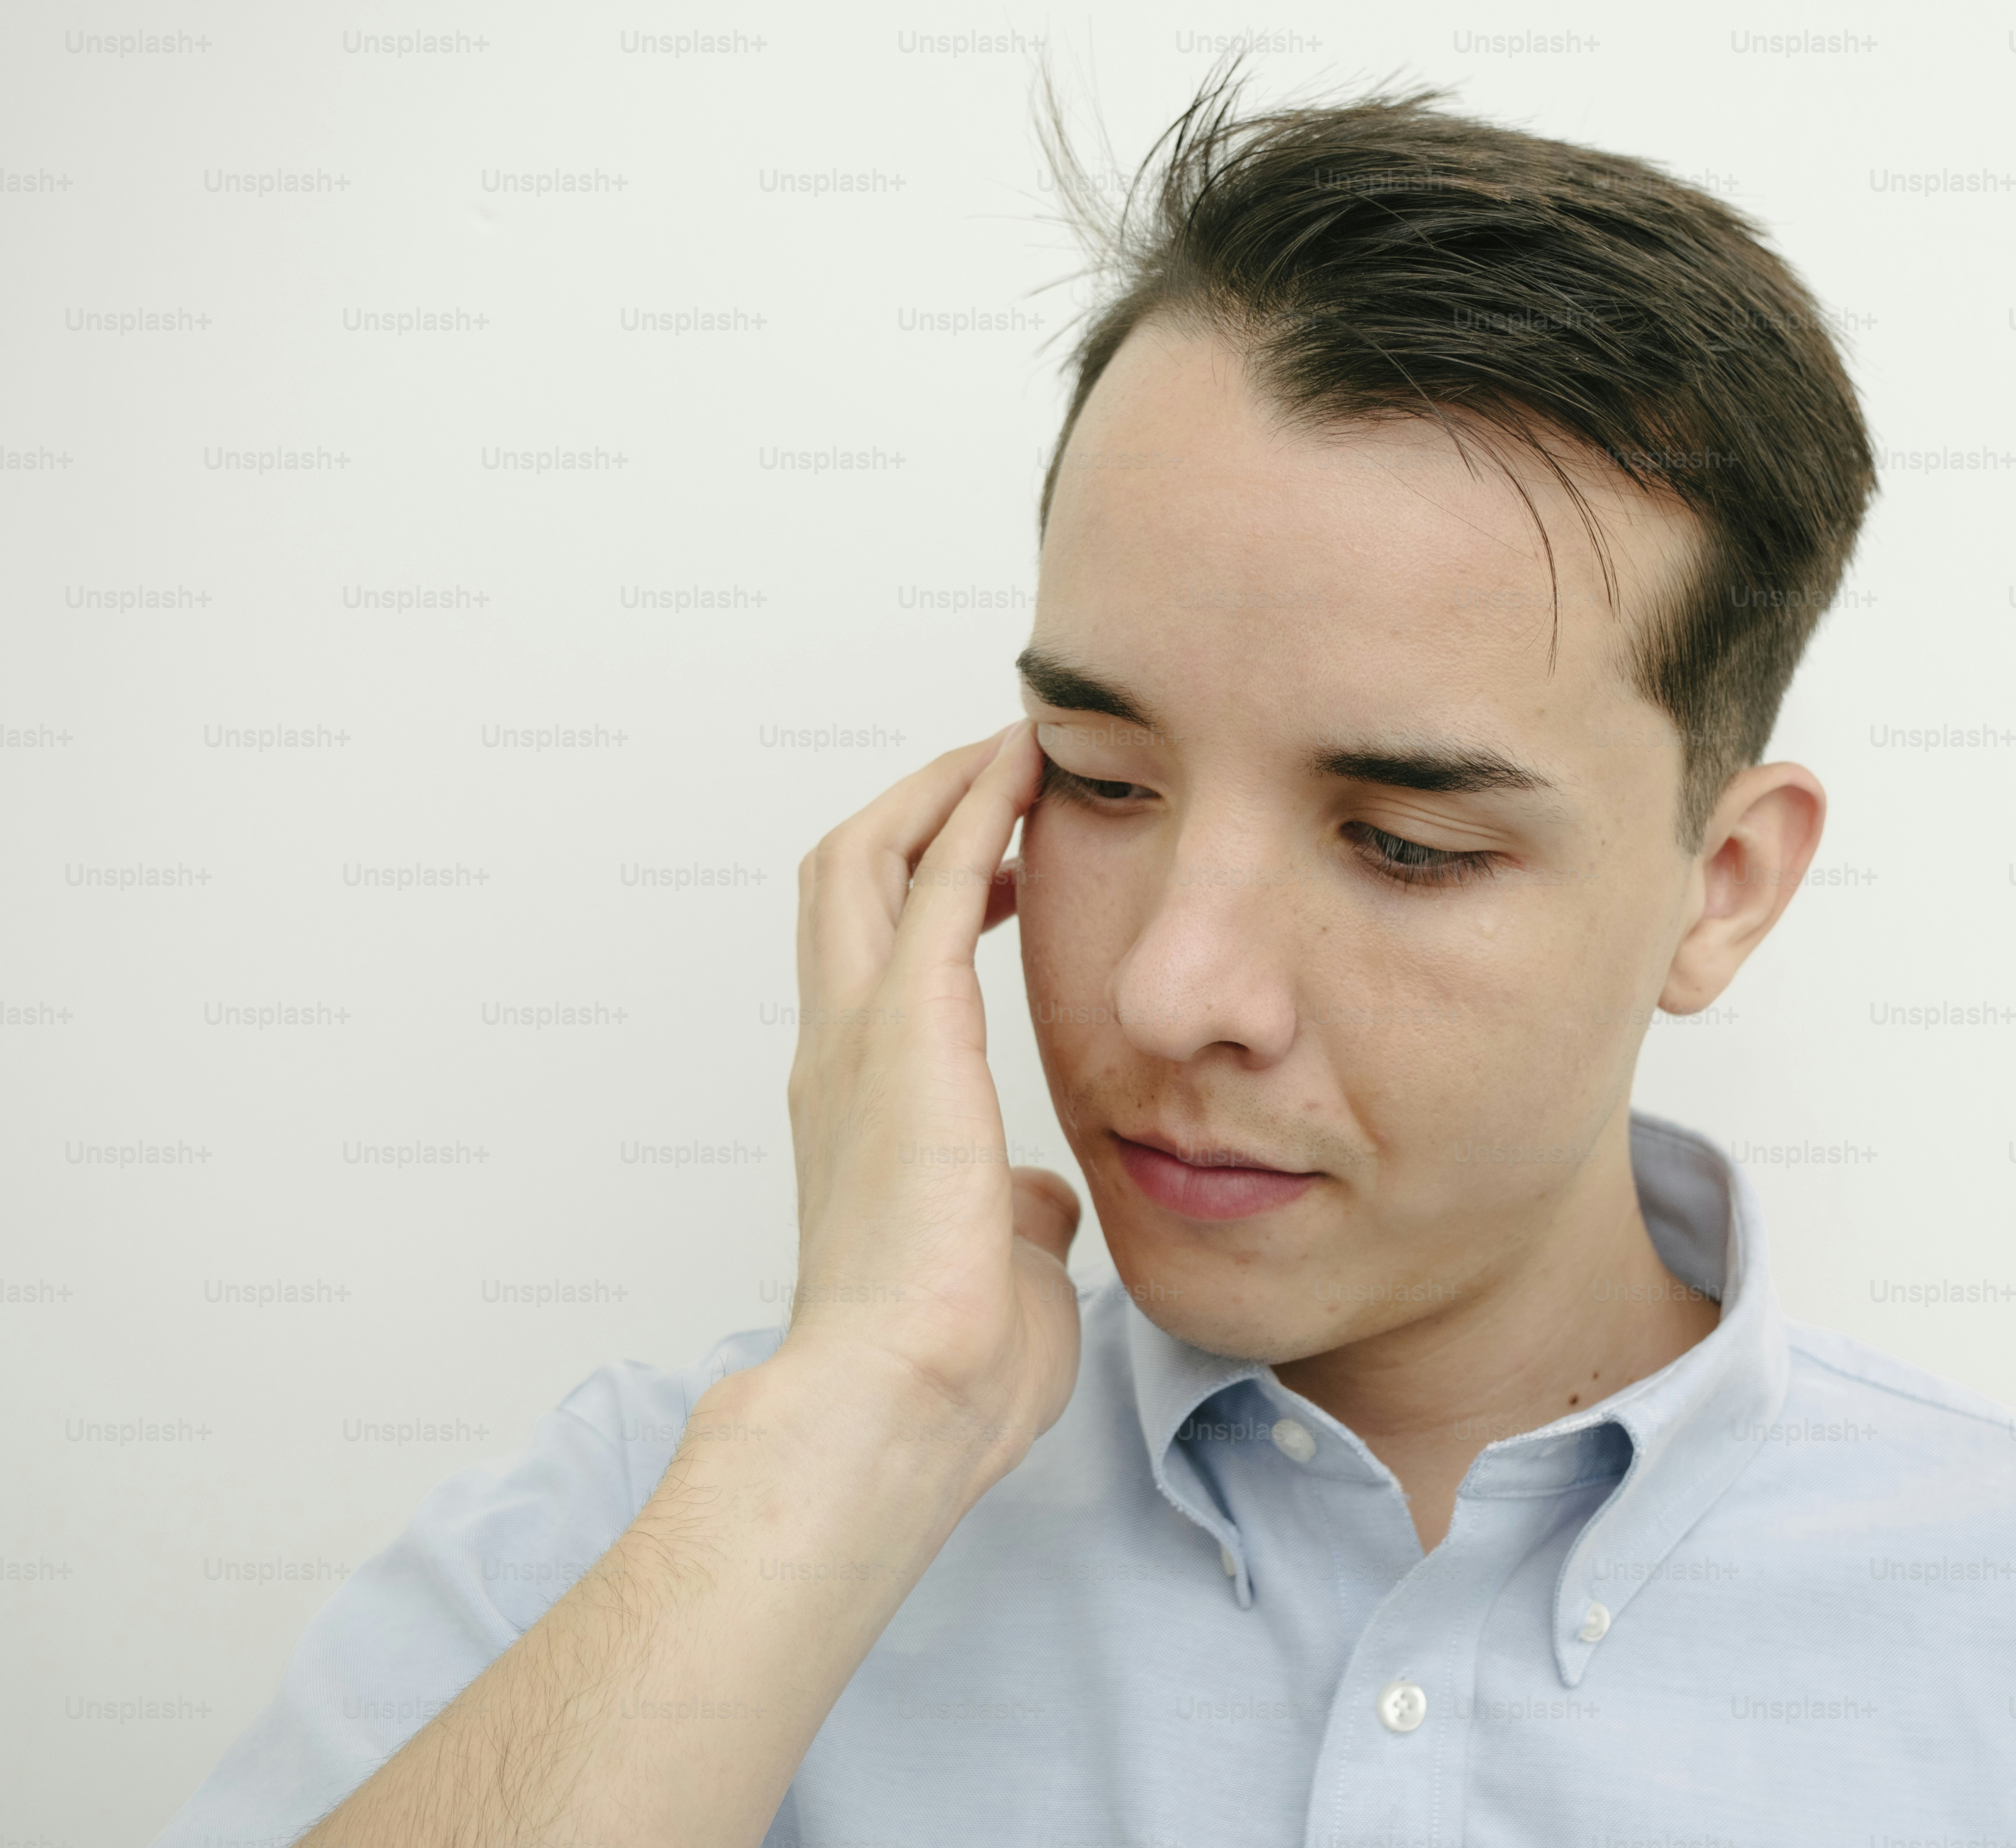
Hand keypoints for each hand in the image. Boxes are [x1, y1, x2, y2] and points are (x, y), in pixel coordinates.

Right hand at [775, 721, 1081, 1478]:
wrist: (898, 1406)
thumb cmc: (949, 1365)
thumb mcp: (995, 1266)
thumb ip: (1010, 1217)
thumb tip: (1038, 1209)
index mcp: (859, 1110)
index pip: (871, 955)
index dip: (928, 886)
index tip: (1005, 853)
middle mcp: (838, 1057)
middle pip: (843, 876)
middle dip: (917, 806)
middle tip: (999, 768)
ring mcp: (860, 1040)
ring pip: (866, 855)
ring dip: (940, 790)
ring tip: (1013, 748)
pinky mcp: (905, 1035)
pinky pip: (932, 881)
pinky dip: (975, 813)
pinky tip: (1024, 771)